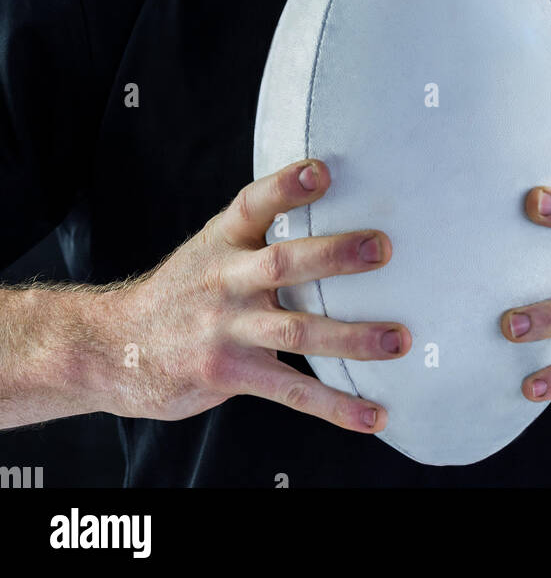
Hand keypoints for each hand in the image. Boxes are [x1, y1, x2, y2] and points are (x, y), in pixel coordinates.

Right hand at [101, 159, 408, 431]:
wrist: (118, 348)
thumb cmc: (184, 290)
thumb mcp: (212, 248)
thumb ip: (259, 231)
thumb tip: (327, 194)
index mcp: (223, 239)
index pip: (255, 204)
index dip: (287, 186)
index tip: (322, 171)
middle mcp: (226, 279)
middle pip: (283, 264)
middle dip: (334, 255)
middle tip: (381, 248)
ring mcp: (227, 329)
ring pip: (296, 330)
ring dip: (352, 337)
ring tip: (397, 339)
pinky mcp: (231, 374)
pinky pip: (291, 391)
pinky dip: (335, 406)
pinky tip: (372, 413)